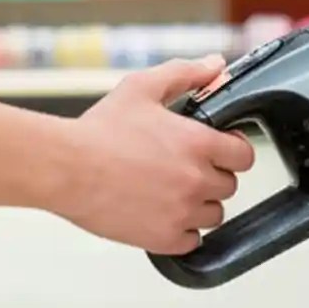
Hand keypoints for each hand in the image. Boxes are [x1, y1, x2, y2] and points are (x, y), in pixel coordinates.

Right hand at [55, 56, 254, 254]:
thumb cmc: (98, 130)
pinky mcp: (163, 238)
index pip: (245, 156)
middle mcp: (197, 180)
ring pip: (213, 215)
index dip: (232, 152)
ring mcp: (182, 212)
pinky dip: (181, 232)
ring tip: (170, 192)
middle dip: (211, 177)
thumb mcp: (143, 87)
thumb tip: (217, 65)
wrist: (64, 168)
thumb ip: (186, 74)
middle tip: (183, 169)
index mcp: (200, 144)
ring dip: (198, 205)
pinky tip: (162, 215)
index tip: (217, 151)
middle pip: (229, 186)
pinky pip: (192, 241)